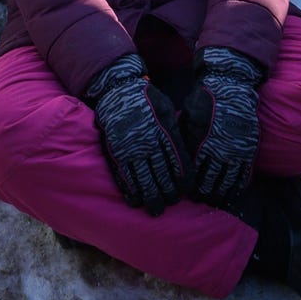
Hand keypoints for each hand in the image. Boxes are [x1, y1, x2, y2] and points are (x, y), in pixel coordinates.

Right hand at [83, 53, 189, 215]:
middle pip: (161, 175)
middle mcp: (148, 143)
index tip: (185, 192)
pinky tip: (134, 200)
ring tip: (155, 210)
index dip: (182, 180)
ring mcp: (130, 148)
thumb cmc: (147, 98)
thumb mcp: (166, 109)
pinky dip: (129, 190)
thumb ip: (174, 131)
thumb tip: (185, 151)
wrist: (117, 89)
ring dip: (150, 196)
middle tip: (170, 204)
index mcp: (164, 133)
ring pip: (142, 179)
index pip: (177, 163)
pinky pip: (123, 175)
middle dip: (167, 193)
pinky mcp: (115, 151)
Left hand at [181, 46, 263, 204]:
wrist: (231, 87)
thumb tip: (179, 156)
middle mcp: (219, 151)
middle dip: (205, 194)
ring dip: (221, 193)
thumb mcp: (188, 117)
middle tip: (201, 201)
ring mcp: (236, 151)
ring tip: (216, 201)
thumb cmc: (204, 100)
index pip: (195, 173)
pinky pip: (244, 173)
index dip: (191, 186)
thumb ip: (185, 138)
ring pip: (228, 181)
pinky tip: (235, 192)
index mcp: (201, 144)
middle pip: (211, 182)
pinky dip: (239, 185)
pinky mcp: (249, 149)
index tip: (189, 194)